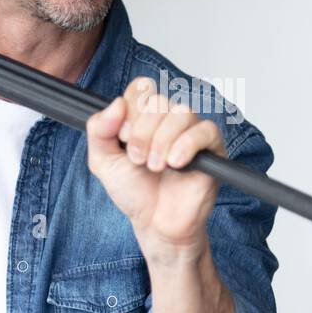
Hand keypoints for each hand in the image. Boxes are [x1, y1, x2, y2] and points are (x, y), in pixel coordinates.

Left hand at [85, 76, 227, 255]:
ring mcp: (192, 131)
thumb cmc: (135, 193)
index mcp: (145, 116)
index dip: (130, 111)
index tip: (122, 137)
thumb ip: (98, 130)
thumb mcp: (103, 161)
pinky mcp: (213, 148)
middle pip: (159, 101)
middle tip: (138, 160)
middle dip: (142, 132)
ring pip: (181, 112)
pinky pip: (205, 130)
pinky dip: (186, 145)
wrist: (155, 224)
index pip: (141, 88)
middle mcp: (169, 119)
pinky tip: (175, 164)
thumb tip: (116, 104)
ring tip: (155, 167)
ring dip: (162, 142)